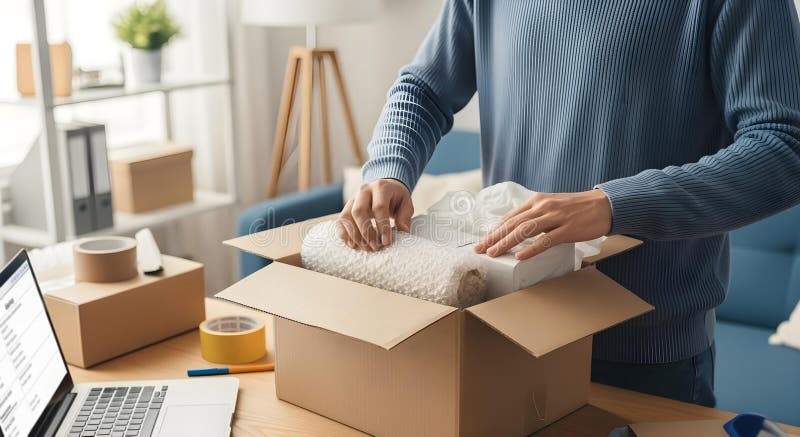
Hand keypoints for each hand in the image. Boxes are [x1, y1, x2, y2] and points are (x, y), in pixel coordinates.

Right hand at [337, 178, 413, 250]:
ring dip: (354, 235)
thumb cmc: (396, 197)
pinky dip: (345, 234)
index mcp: (381, 188)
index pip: (379, 207)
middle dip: (366, 232)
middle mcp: (364, 190)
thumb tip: (403, 232)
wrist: (385, 186)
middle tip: (375, 246)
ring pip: (347, 216)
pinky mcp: (346, 207)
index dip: (382, 226)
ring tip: (365, 248)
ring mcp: (353, 198)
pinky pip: (341, 220)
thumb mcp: (406, 204)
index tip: (386, 242)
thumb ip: (404, 217)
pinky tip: (353, 244)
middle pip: (359, 211)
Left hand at [474, 189, 611, 259]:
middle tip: (480, 249)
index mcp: (537, 201)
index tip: (482, 240)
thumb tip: (515, 228)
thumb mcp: (552, 206)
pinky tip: (520, 256)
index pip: (510, 217)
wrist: (604, 205)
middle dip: (494, 237)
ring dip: (507, 242)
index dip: (494, 229)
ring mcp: (555, 218)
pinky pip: (546, 240)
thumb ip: (534, 215)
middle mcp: (543, 207)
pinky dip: (531, 249)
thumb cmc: (576, 208)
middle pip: (513, 223)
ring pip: (525, 230)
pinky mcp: (567, 229)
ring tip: (494, 253)